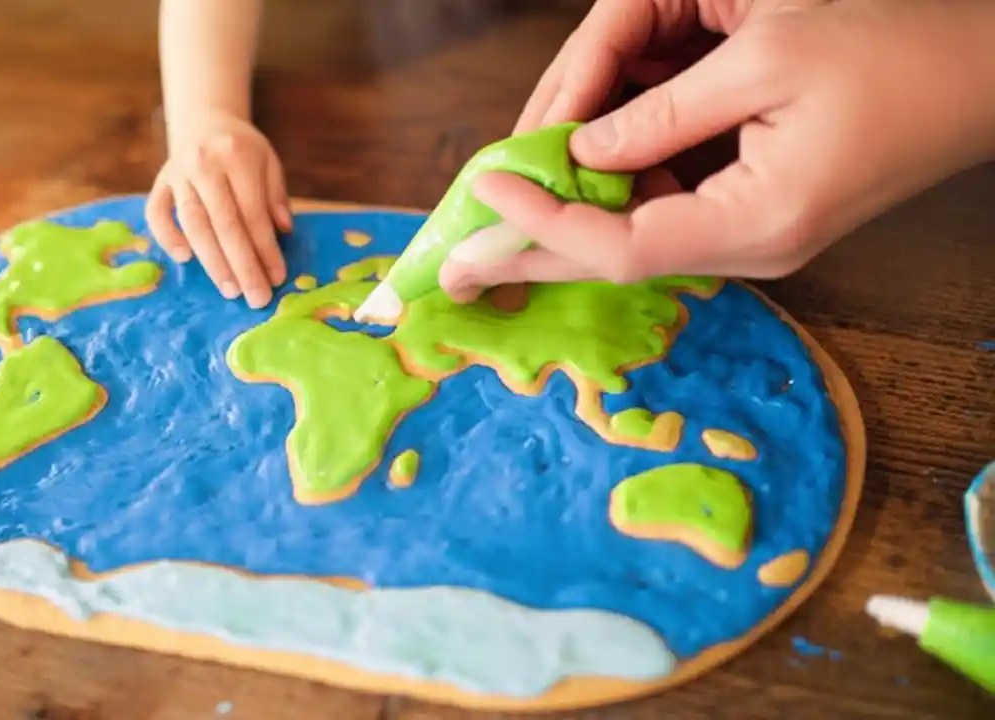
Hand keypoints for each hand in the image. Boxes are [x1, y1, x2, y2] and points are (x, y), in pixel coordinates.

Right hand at [146, 112, 291, 307]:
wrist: (205, 122)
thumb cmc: (242, 150)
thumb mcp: (268, 162)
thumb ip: (276, 195)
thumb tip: (283, 230)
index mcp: (236, 155)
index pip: (252, 211)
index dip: (265, 248)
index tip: (277, 277)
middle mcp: (204, 163)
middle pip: (223, 223)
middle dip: (242, 264)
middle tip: (255, 296)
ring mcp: (178, 173)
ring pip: (193, 223)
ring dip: (212, 261)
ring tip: (230, 290)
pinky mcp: (159, 183)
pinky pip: (156, 213)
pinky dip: (167, 237)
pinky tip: (185, 259)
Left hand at [443, 0, 994, 300]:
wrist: (981, 72)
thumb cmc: (891, 53)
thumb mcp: (766, 60)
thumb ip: (662, 113)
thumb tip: (582, 152)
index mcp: (755, 222)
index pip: (616, 246)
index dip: (540, 223)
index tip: (482, 188)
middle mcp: (748, 247)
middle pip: (611, 255)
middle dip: (528, 249)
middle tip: (451, 266)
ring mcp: (751, 234)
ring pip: (631, 230)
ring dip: (565, 210)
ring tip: (499, 194)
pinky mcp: (753, 211)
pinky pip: (663, 205)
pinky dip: (612, 185)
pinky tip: (572, 166)